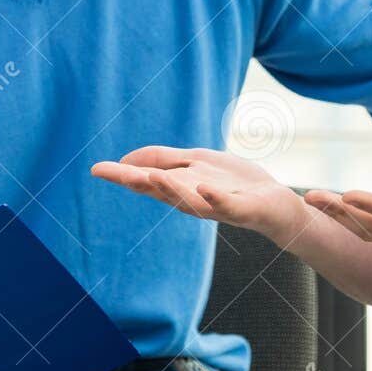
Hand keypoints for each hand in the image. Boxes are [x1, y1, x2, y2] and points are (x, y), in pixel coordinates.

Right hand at [91, 146, 310, 247]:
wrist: (274, 203)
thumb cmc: (234, 183)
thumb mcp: (196, 163)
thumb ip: (163, 160)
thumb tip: (125, 161)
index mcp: (179, 188)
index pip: (146, 181)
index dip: (122, 175)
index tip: (96, 168)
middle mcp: (191, 200)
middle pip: (160, 192)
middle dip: (135, 181)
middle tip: (109, 172)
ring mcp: (215, 206)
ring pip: (187, 200)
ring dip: (168, 189)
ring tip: (149, 177)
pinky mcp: (240, 210)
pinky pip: (224, 205)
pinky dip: (213, 197)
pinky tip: (203, 187)